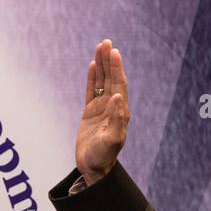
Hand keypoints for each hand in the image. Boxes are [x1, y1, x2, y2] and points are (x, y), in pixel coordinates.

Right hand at [75, 38, 129, 186]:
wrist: (93, 167)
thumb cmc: (103, 156)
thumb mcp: (111, 139)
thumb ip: (115, 118)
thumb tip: (116, 97)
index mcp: (120, 111)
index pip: (118, 85)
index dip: (116, 68)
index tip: (114, 53)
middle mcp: (112, 106)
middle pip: (111, 78)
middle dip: (109, 61)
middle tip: (106, 43)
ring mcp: (101, 108)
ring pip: (101, 81)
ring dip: (101, 65)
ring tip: (100, 47)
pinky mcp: (90, 112)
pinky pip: (91, 90)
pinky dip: (92, 78)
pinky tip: (92, 66)